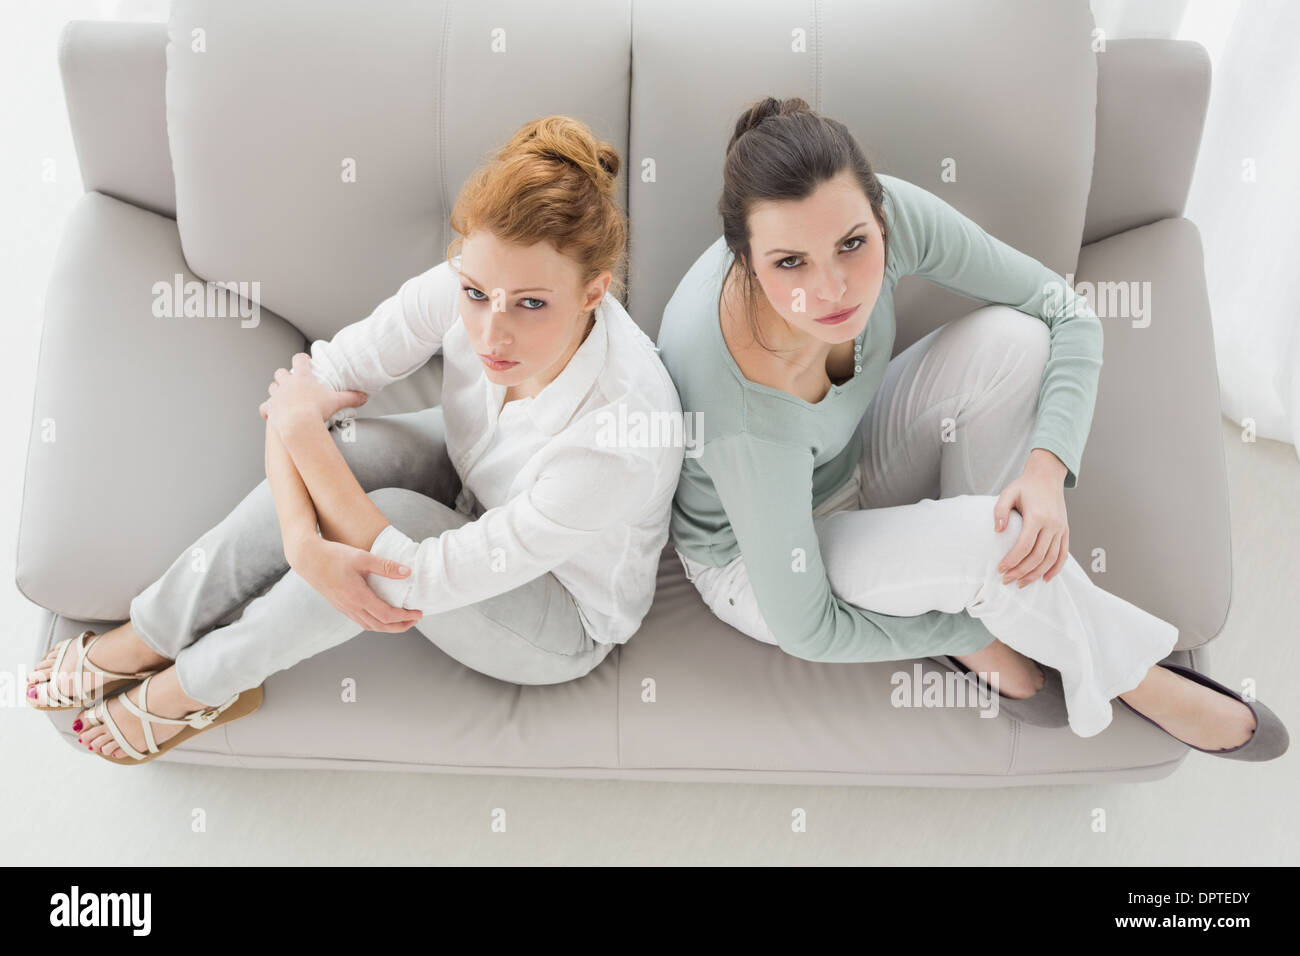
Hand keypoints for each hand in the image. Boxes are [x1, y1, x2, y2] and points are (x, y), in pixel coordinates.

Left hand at [259, 352, 368, 426]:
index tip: (306, 363)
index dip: (302, 359)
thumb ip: (351, 397)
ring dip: (277, 390)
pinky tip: (271, 412)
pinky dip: (267, 409)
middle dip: (286, 376)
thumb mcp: (337, 402)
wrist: (299, 425)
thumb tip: (364, 397)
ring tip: (284, 396)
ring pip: (272, 387)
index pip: (299, 359)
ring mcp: (276, 395)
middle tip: (294, 383)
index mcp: (302, 377)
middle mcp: (286, 383)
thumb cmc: (317, 411)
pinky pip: (264, 406)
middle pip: (281, 372)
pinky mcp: (270, 408)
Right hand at [288, 533, 423, 632]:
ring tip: (401, 620)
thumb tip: (408, 573)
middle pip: (380, 626)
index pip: (387, 615)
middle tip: (414, 620)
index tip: (418, 613)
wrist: (308, 558)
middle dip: (400, 626)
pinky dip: (375, 623)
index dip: (405, 617)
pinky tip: (381, 615)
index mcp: (358, 597)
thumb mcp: (362, 557)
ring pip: (369, 626)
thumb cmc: (334, 555)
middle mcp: (351, 607)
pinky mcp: (340, 606)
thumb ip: (386, 566)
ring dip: (387, 627)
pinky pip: (361, 621)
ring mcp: (344, 608)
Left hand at [991, 449, 1069, 587]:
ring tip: (1021, 583)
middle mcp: (1052, 524)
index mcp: (1037, 516)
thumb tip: (998, 531)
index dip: (1012, 560)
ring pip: (1051, 559)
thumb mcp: (1008, 493)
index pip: (1024, 546)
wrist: (1047, 476)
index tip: (1000, 569)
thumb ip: (1000, 511)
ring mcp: (1061, 529)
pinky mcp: (1065, 531)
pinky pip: (1063, 554)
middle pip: (1037, 556)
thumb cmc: (1025, 486)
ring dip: (1036, 574)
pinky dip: (1055, 568)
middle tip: (1007, 580)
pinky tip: (1044, 578)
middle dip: (1021, 571)